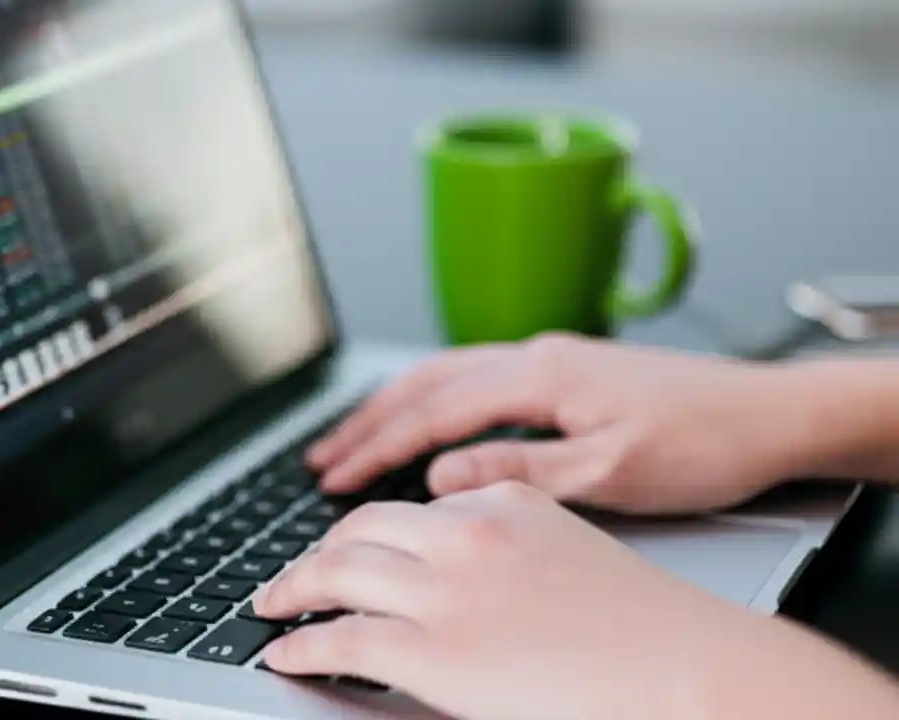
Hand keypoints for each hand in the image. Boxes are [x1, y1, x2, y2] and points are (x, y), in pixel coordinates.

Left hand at [253, 484, 898, 719]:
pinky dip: (299, 645)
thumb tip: (459, 555)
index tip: (335, 539)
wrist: (693, 672)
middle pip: (357, 528)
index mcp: (503, 502)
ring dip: (290, 588)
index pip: (404, 505)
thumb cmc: (650, 627)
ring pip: (334, 573)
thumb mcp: (572, 550)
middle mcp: (465, 534)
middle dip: (313, 551)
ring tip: (271, 605)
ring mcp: (446, 591)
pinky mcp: (434, 653)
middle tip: (291, 573)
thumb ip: (508, 537)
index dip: (356, 525)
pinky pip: (339, 639)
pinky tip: (283, 653)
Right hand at [310, 335, 821, 514]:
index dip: (377, 447)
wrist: (770, 413)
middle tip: (318, 457)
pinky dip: (431, 398)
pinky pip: (474, 376)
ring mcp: (550, 357)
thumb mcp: (609, 473)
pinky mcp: (564, 369)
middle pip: (425, 382)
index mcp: (540, 376)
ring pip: (445, 374)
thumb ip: (518, 472)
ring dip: (392, 406)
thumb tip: (438, 475)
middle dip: (366, 421)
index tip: (332, 478)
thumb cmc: (702, 444)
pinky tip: (423, 418)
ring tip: (350, 437)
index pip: (433, 412)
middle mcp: (536, 355)